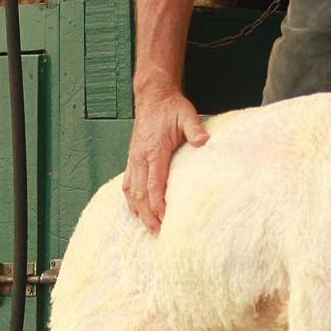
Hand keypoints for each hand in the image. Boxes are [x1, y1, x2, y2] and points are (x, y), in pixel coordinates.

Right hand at [123, 90, 208, 232]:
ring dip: (139, 212)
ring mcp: (134, 159)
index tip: (165, 220)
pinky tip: (137, 212)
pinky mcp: (132, 159)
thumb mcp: (186, 114)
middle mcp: (140, 157)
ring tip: (149, 228)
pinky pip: (127, 184)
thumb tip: (204, 141)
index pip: (153, 184)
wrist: (153, 97)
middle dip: (148, 215)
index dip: (158, 204)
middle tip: (159, 234)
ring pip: (131, 191)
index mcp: (153, 150)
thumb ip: (194, 129)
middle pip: (140, 193)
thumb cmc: (171, 108)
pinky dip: (131, 200)